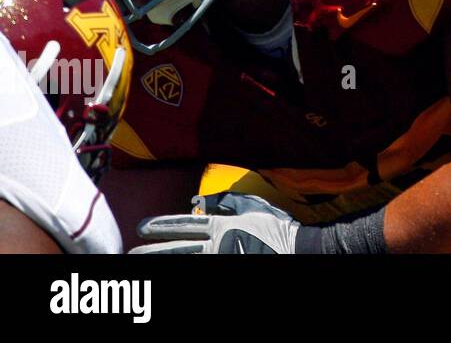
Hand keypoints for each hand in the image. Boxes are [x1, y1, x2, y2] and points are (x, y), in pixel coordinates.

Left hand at [130, 192, 300, 253]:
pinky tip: (168, 271)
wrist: (296, 249)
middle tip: (131, 251)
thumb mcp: (252, 208)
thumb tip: (203, 203)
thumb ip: (227, 204)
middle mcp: (215, 244)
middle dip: (151, 250)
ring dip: (162, 260)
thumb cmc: (276, 228)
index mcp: (220, 226)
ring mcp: (219, 259)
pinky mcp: (223, 269)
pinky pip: (195, 270)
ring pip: (183, 261)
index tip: (142, 227)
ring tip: (141, 262)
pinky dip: (181, 269)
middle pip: (176, 248)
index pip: (183, 225)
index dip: (160, 226)